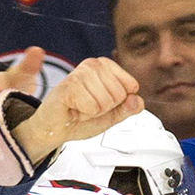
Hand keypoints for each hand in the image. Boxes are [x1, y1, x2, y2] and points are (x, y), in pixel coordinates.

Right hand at [12, 57, 143, 162]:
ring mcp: (80, 73)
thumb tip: (138, 101)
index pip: (131, 86)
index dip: (118, 103)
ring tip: (80, 108)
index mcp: (105, 67)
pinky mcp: (69, 85)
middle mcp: (93, 65)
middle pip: (119, 94)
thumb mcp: (111, 115)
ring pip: (106, 100)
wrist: (56, 129)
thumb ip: (127, 108)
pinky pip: (92, 106)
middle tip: (89, 107)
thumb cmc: (79, 117)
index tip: (102, 104)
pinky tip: (73, 109)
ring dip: (94, 112)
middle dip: (106, 108)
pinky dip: (84, 114)